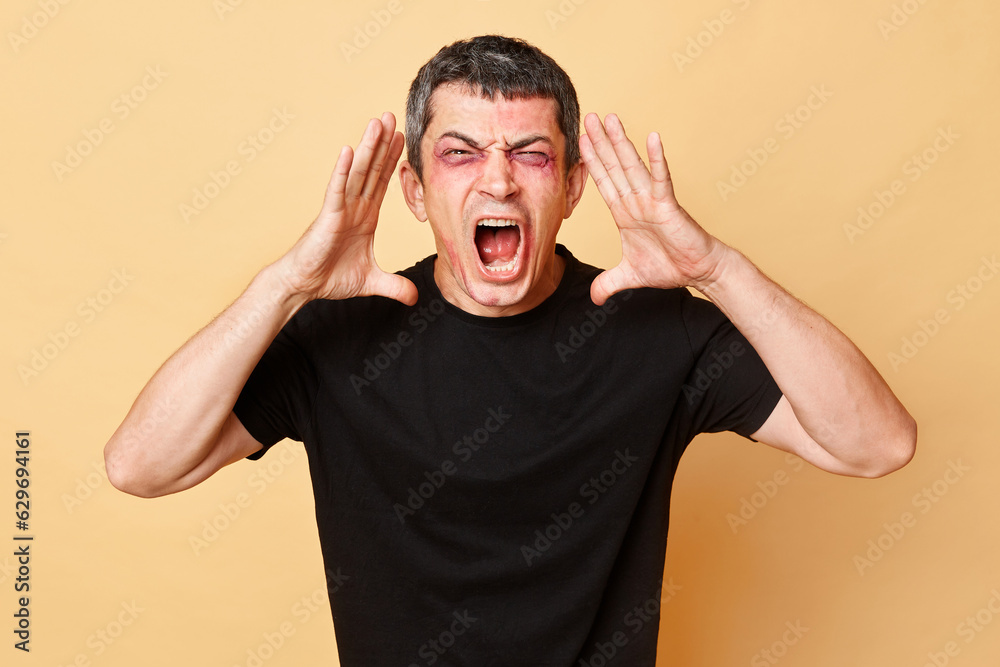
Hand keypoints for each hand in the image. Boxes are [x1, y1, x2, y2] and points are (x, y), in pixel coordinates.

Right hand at [277, 112, 417, 305]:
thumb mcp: (372, 282)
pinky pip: (337, 190)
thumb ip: (395, 286)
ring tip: (377, 122)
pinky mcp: (328, 217)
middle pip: (373, 169)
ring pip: (358, 172)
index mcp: (365, 216)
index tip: (404, 138)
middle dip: (383, 144)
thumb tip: (416, 298)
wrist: (304, 286)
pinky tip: (350, 150)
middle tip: (392, 116)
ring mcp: (341, 209)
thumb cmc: (330, 277)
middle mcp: (354, 207)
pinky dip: (343, 171)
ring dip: (368, 147)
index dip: (393, 161)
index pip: (382, 182)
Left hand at [580, 112, 729, 303]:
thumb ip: (609, 283)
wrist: (698, 271)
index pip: (603, 182)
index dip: (590, 162)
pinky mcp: (669, 206)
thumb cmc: (670, 266)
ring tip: (610, 118)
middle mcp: (636, 201)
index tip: (578, 141)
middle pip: (613, 167)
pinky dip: (657, 159)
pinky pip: (660, 179)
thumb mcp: (629, 276)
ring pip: (632, 166)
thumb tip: (594, 298)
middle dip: (599, 143)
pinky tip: (652, 138)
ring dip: (620, 142)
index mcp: (624, 212)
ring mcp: (651, 200)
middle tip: (588, 117)